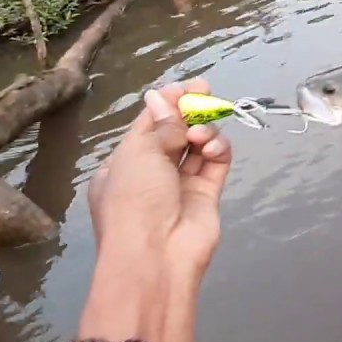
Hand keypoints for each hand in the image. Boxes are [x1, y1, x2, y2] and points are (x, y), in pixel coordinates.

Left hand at [88, 78, 231, 280]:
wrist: (156, 256)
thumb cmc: (134, 200)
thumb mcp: (138, 154)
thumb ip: (160, 124)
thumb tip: (163, 97)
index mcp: (123, 165)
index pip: (148, 125)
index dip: (167, 103)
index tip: (188, 85)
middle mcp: (151, 174)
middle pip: (174, 133)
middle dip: (189, 111)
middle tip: (206, 91)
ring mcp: (180, 186)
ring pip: (197, 146)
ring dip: (202, 131)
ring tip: (202, 134)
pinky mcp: (207, 196)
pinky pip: (215, 164)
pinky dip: (218, 150)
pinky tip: (214, 148)